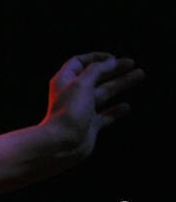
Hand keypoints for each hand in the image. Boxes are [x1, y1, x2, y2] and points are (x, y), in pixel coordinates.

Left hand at [40, 52, 143, 168]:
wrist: (62, 143)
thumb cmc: (69, 112)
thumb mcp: (82, 84)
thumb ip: (96, 70)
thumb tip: (110, 61)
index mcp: (64, 80)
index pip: (78, 62)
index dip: (96, 58)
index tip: (113, 58)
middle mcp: (72, 94)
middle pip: (95, 76)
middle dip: (113, 69)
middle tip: (132, 64)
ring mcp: (82, 110)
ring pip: (104, 93)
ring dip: (121, 84)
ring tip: (139, 75)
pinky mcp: (90, 125)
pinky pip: (105, 115)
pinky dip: (115, 110)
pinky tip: (127, 106)